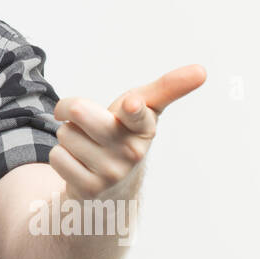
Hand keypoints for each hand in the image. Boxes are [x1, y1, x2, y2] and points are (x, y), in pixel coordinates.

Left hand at [48, 64, 206, 201]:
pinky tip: (80, 165)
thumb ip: (167, 87)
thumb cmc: (126, 133)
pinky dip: (62, 157)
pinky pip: (57, 156)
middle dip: (71, 108)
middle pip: (79, 112)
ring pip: (65, 134)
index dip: (133, 108)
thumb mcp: (144, 108)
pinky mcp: (89, 189)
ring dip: (69, 137)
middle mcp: (132, 151)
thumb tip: (202, 69)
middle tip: (82, 118)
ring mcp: (111, 172)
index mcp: (145, 126)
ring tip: (88, 147)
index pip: (138, 113)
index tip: (133, 105)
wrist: (114, 187)